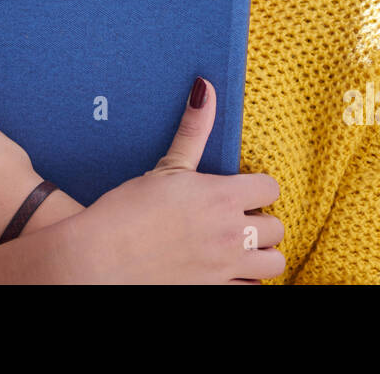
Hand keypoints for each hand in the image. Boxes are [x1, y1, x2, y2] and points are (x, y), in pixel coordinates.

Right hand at [74, 77, 284, 283]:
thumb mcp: (167, 167)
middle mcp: (233, 233)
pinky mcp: (215, 291)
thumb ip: (193, 130)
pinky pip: (254, 289)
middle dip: (261, 221)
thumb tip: (205, 88)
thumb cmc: (129, 209)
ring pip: (275, 262)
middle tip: (238, 218)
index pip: (271, 188)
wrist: (101, 256)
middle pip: (277, 227)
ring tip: (241, 246)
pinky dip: (248, 280)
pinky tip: (228, 270)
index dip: (259, 187)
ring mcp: (226, 267)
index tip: (242, 190)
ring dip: (262, 253)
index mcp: (224, 197)